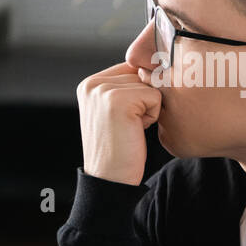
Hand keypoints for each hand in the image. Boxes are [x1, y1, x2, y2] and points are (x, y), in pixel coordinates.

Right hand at [76, 62, 162, 186]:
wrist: (111, 177)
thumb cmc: (121, 148)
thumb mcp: (118, 111)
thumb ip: (128, 87)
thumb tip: (155, 68)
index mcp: (90, 84)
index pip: (132, 68)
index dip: (142, 92)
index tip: (129, 117)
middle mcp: (92, 83)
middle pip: (142, 74)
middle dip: (145, 101)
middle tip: (129, 125)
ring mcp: (102, 90)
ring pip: (150, 85)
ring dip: (149, 109)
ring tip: (131, 127)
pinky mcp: (117, 99)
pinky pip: (155, 97)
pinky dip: (152, 116)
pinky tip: (136, 130)